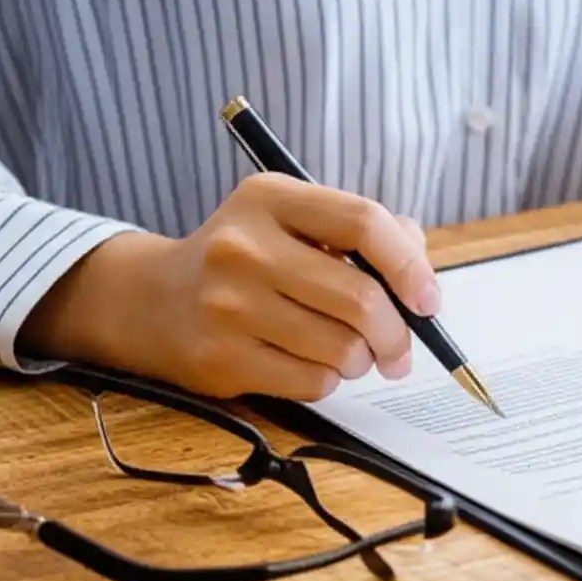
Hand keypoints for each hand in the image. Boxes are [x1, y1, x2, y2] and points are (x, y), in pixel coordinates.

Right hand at [20, 173, 439, 399]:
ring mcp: (228, 304)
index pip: (364, 222)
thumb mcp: (294, 222)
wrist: (154, 300)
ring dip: (360, 359)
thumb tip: (421, 271)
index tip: (428, 300)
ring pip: (342, 348)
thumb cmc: (249, 261)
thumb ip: (363, 233)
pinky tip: (307, 363)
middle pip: (360, 298)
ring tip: (346, 351)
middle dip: (396, 333)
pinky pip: (313, 382)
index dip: (410, 266)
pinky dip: (328, 380)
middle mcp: (243, 246)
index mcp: (270, 198)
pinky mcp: (220, 358)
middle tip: (400, 349)